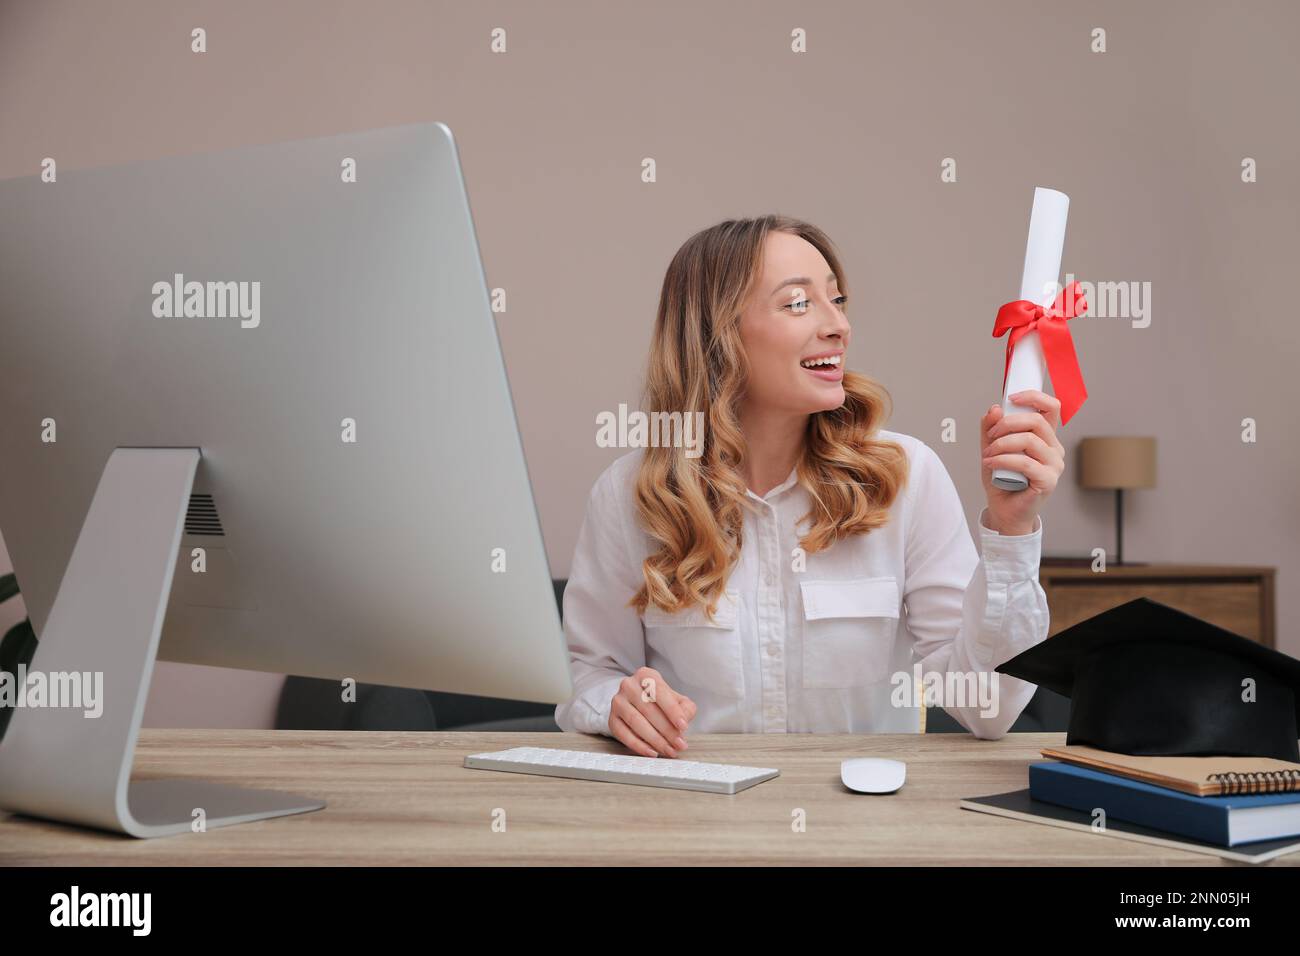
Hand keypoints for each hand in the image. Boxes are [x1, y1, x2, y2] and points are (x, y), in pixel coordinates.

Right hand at [608, 667, 695, 757]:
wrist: (637, 701)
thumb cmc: (659, 701)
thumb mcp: (677, 699)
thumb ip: (685, 708)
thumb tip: (683, 721)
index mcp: (646, 676)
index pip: (660, 693)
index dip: (672, 711)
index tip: (683, 726)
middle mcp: (629, 686)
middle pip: (648, 710)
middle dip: (667, 730)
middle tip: (679, 744)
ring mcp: (618, 702)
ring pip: (636, 722)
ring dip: (655, 740)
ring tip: (669, 750)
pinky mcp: (612, 719)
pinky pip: (624, 735)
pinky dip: (639, 746)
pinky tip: (652, 752)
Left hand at [979, 388, 1064, 535]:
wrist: (1003, 509)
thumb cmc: (1001, 479)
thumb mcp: (991, 448)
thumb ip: (990, 428)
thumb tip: (994, 409)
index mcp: (1045, 437)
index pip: (1052, 408)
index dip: (1034, 397)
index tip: (1012, 398)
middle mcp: (1054, 448)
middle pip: (1036, 421)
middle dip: (1007, 423)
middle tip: (990, 435)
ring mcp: (1054, 465)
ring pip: (1029, 441)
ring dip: (1002, 444)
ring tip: (988, 454)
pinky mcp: (1049, 480)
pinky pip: (1025, 463)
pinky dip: (1003, 460)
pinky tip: (990, 463)